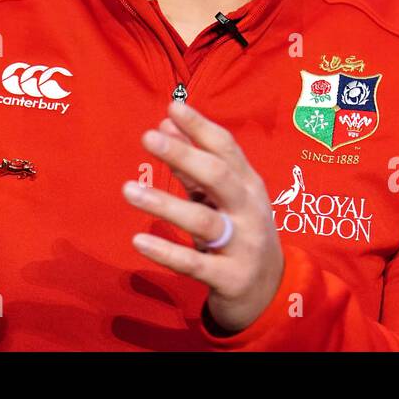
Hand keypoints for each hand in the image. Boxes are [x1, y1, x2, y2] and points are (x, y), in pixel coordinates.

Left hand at [121, 100, 284, 334]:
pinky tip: (139, 240)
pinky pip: (195, 263)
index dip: (199, 126)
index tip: (171, 107)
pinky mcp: (229, 277)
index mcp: (248, 184)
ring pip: (203, 220)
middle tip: (148, 137)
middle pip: (218, 176)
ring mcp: (242, 245)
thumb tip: (165, 125)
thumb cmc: (239, 232)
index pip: (226, 148)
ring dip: (164, 203)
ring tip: (129, 190)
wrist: (269, 292)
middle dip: (184, 154)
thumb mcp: (221, 197)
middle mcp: (249, 210)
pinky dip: (166, 251)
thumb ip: (193, 166)